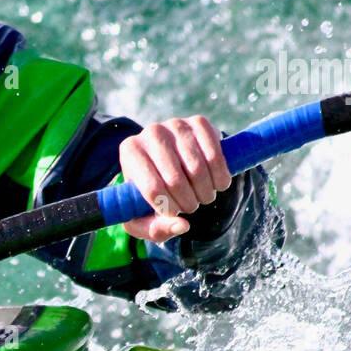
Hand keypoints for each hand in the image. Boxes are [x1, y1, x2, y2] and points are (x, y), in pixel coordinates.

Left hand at [118, 115, 232, 243]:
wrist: (171, 162)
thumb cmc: (152, 193)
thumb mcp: (143, 216)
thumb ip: (156, 228)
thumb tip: (182, 225)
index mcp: (130, 152)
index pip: (151, 188)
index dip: (168, 208)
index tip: (174, 213)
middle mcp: (150, 133)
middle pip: (175, 179)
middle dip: (188, 202)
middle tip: (191, 206)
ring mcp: (175, 124)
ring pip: (198, 168)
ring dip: (205, 191)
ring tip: (203, 196)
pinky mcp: (199, 122)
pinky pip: (215, 154)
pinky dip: (221, 176)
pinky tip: (218, 184)